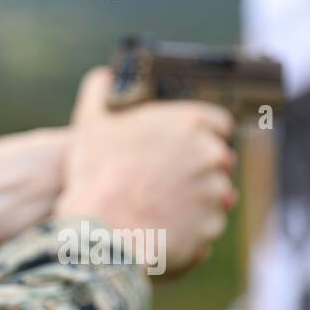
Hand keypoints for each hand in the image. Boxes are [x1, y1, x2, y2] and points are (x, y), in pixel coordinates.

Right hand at [56, 67, 236, 277]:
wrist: (101, 231)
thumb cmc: (96, 174)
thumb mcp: (91, 123)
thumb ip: (99, 93)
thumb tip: (102, 77)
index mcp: (189, 123)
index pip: (218, 122)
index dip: (201, 133)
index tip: (182, 145)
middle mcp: (210, 155)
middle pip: (216, 159)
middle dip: (195, 168)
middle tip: (162, 178)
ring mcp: (214, 193)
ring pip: (211, 194)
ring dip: (193, 199)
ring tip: (155, 206)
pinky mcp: (211, 228)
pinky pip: (204, 226)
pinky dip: (188, 228)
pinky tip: (159, 227)